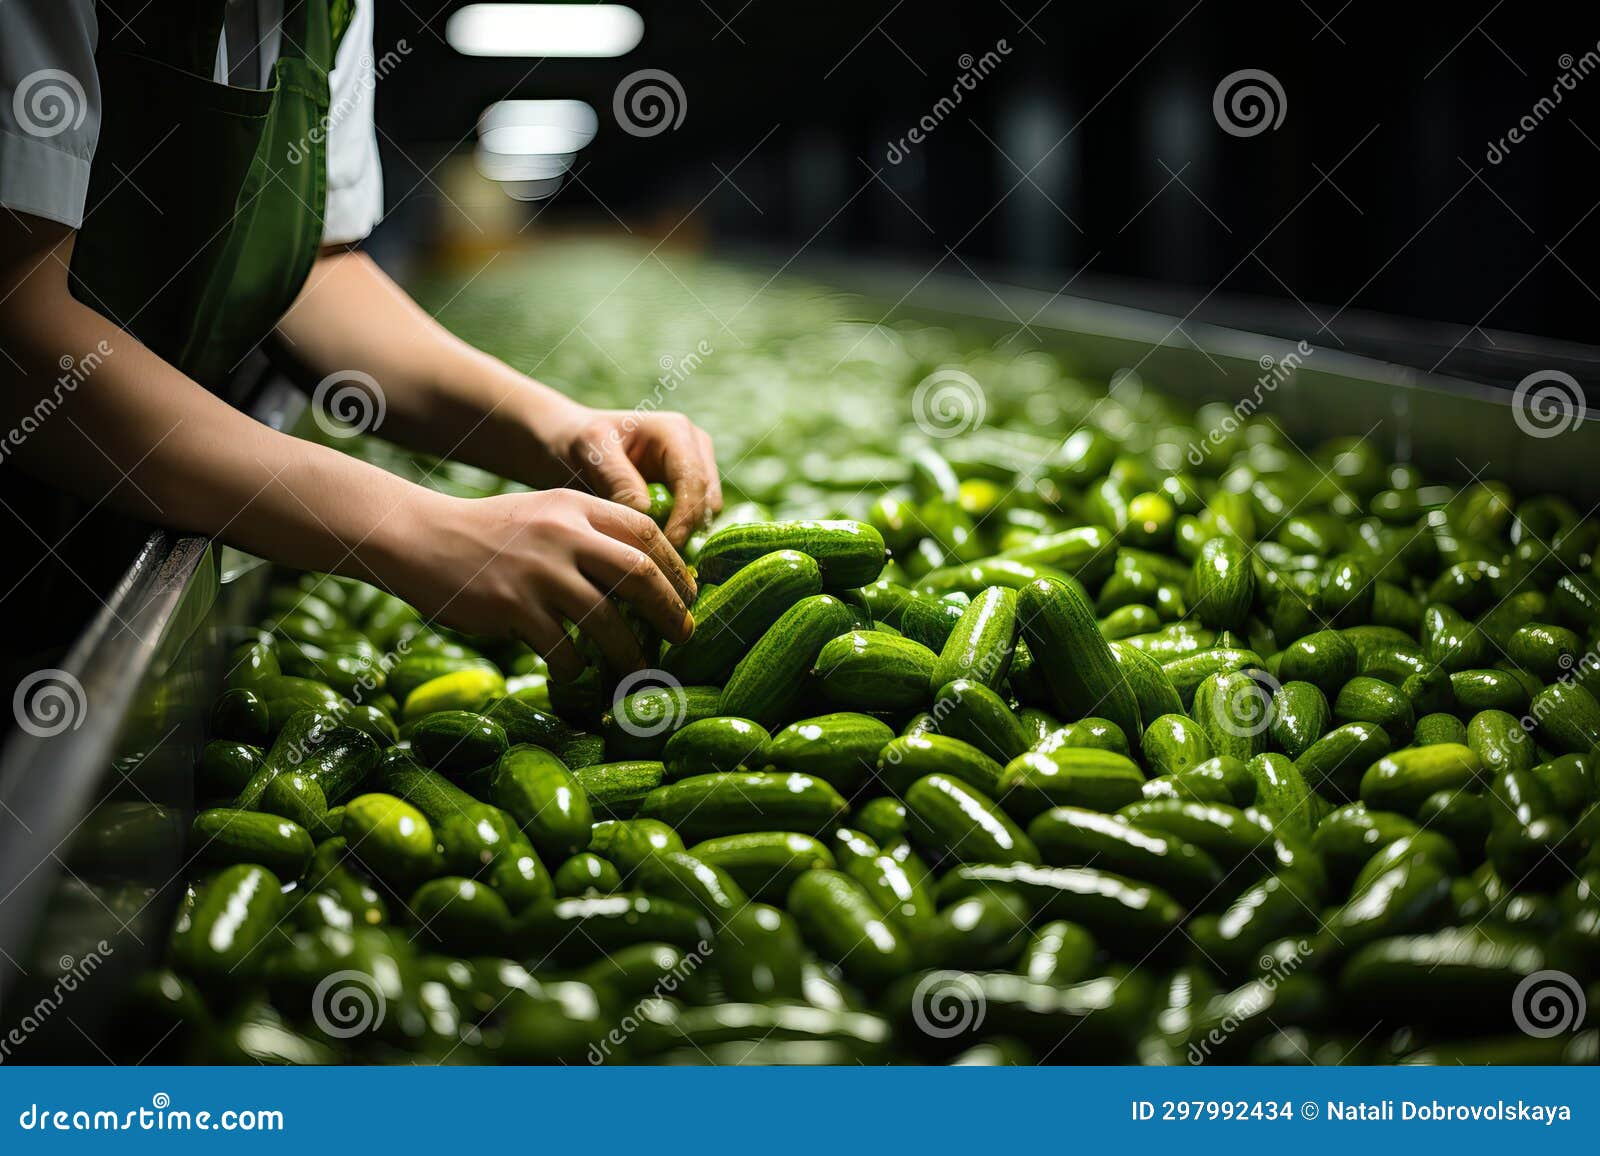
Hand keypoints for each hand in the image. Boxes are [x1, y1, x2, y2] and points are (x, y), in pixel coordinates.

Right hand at [382, 488, 696, 680]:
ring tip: (640, 670)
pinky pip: (562, 647)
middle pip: (639, 573)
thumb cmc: (493, 533)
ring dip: (631, 652)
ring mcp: (538, 571)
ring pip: (607, 619)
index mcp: (576, 507)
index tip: (689, 596)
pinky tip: (577, 673)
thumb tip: (647, 574)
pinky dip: (577, 667)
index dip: (676, 567)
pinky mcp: (513, 606)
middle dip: (671, 611)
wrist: (423, 537)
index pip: (646, 531)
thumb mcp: (547, 513)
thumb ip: (590, 532)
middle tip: (685, 636)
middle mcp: (563, 534)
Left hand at [546, 405, 722, 548]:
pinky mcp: (691, 491)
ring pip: (707, 514)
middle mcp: (696, 449)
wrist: (574, 444)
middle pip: (707, 500)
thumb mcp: (592, 452)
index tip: (667, 547)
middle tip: (661, 560)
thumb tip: (647, 512)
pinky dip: (681, 537)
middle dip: (689, 530)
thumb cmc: (582, 443)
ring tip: (657, 557)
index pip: (693, 480)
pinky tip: (657, 551)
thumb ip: (618, 479)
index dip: (685, 517)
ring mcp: (698, 470)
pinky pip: (696, 521)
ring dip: (687, 537)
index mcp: (677, 432)